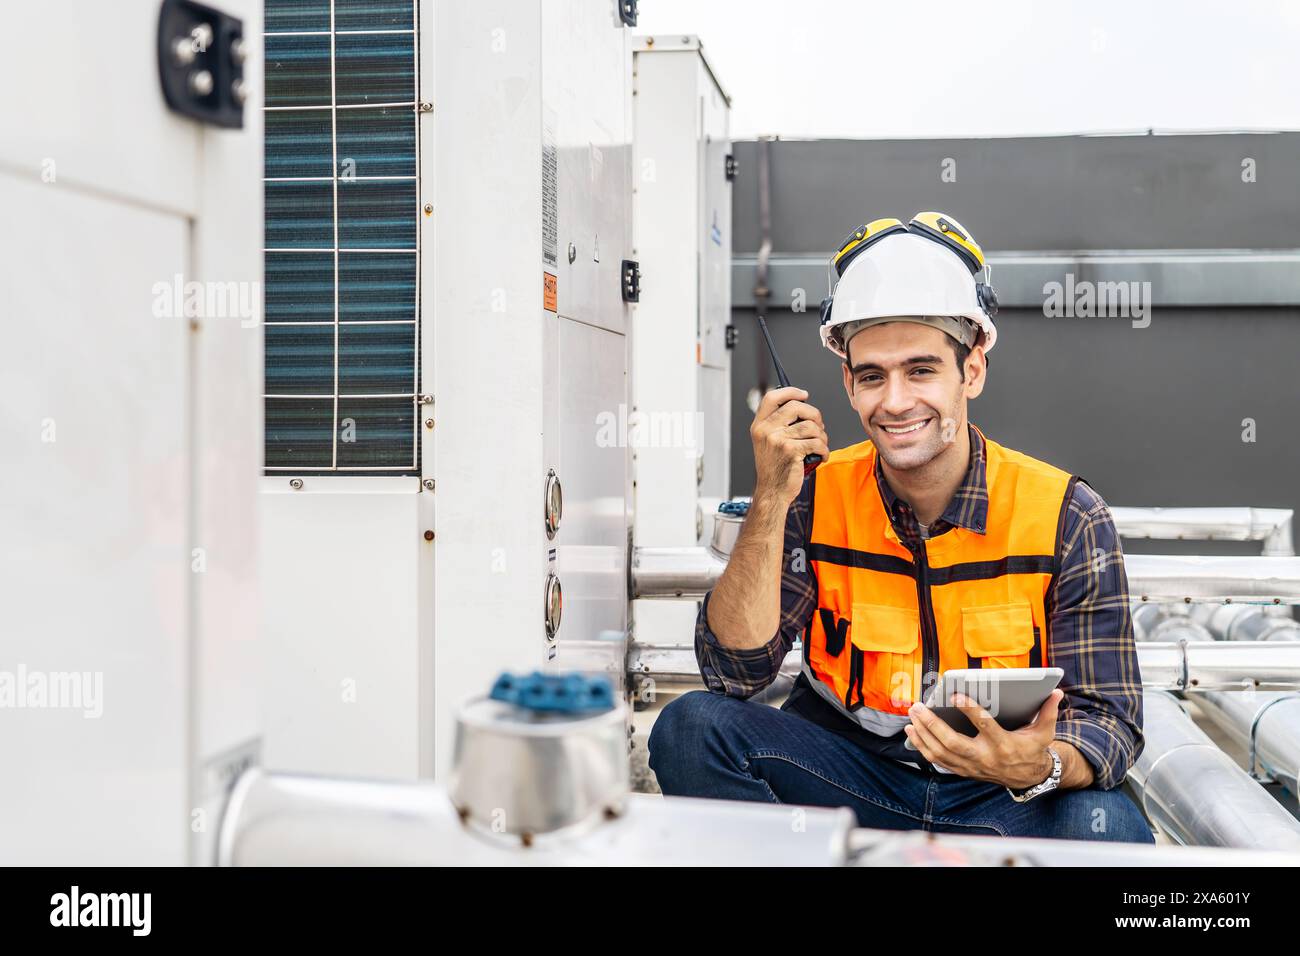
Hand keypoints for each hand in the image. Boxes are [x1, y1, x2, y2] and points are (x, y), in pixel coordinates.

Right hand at [749, 387, 828, 507]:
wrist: (772, 492)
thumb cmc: (774, 468)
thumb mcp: (767, 442)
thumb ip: (777, 424)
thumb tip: (801, 406)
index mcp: (759, 426)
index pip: (771, 398)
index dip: (790, 392)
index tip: (804, 395)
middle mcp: (766, 430)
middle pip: (796, 406)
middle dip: (814, 414)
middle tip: (819, 426)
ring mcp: (778, 440)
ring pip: (811, 426)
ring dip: (822, 436)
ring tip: (820, 445)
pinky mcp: (791, 451)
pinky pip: (817, 442)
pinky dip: (824, 450)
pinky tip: (821, 456)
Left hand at [904, 689, 1064, 789]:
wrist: (1029, 778)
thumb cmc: (1033, 749)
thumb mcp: (1044, 732)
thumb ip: (1048, 711)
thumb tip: (1057, 691)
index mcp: (1004, 745)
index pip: (985, 726)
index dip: (970, 710)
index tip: (955, 695)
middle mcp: (985, 758)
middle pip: (953, 743)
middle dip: (932, 725)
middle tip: (918, 707)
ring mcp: (972, 767)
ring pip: (941, 753)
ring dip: (923, 734)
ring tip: (912, 716)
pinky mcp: (963, 771)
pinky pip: (938, 761)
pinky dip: (922, 747)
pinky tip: (912, 732)